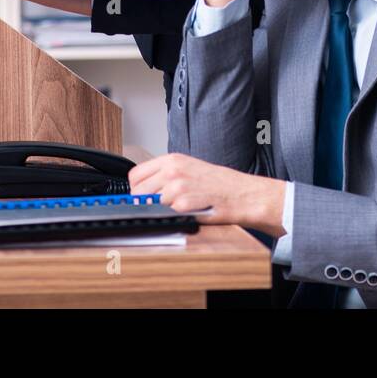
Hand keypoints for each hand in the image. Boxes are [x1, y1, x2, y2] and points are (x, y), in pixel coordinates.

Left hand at [128, 152, 287, 237]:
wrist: (241, 194)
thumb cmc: (217, 183)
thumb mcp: (188, 167)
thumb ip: (165, 173)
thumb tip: (142, 187)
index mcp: (171, 160)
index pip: (135, 176)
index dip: (137, 189)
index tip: (143, 196)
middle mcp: (172, 171)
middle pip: (137, 193)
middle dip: (145, 202)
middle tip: (160, 206)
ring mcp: (177, 188)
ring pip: (149, 205)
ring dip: (160, 210)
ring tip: (178, 208)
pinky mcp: (184, 205)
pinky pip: (165, 215)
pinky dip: (173, 217)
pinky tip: (186, 213)